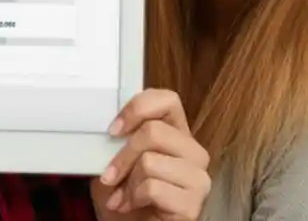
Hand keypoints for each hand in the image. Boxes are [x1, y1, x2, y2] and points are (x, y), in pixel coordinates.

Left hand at [90, 89, 210, 220]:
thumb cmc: (125, 197)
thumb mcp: (117, 161)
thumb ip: (120, 139)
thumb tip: (109, 125)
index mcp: (177, 135)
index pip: (168, 100)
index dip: (138, 108)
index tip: (114, 129)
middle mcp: (194, 153)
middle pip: (154, 131)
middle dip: (123, 156)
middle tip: (109, 176)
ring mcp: (198, 179)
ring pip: (150, 161)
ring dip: (128, 183)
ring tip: (124, 196)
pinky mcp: (193, 205)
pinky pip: (153, 188)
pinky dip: (134, 199)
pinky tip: (133, 207)